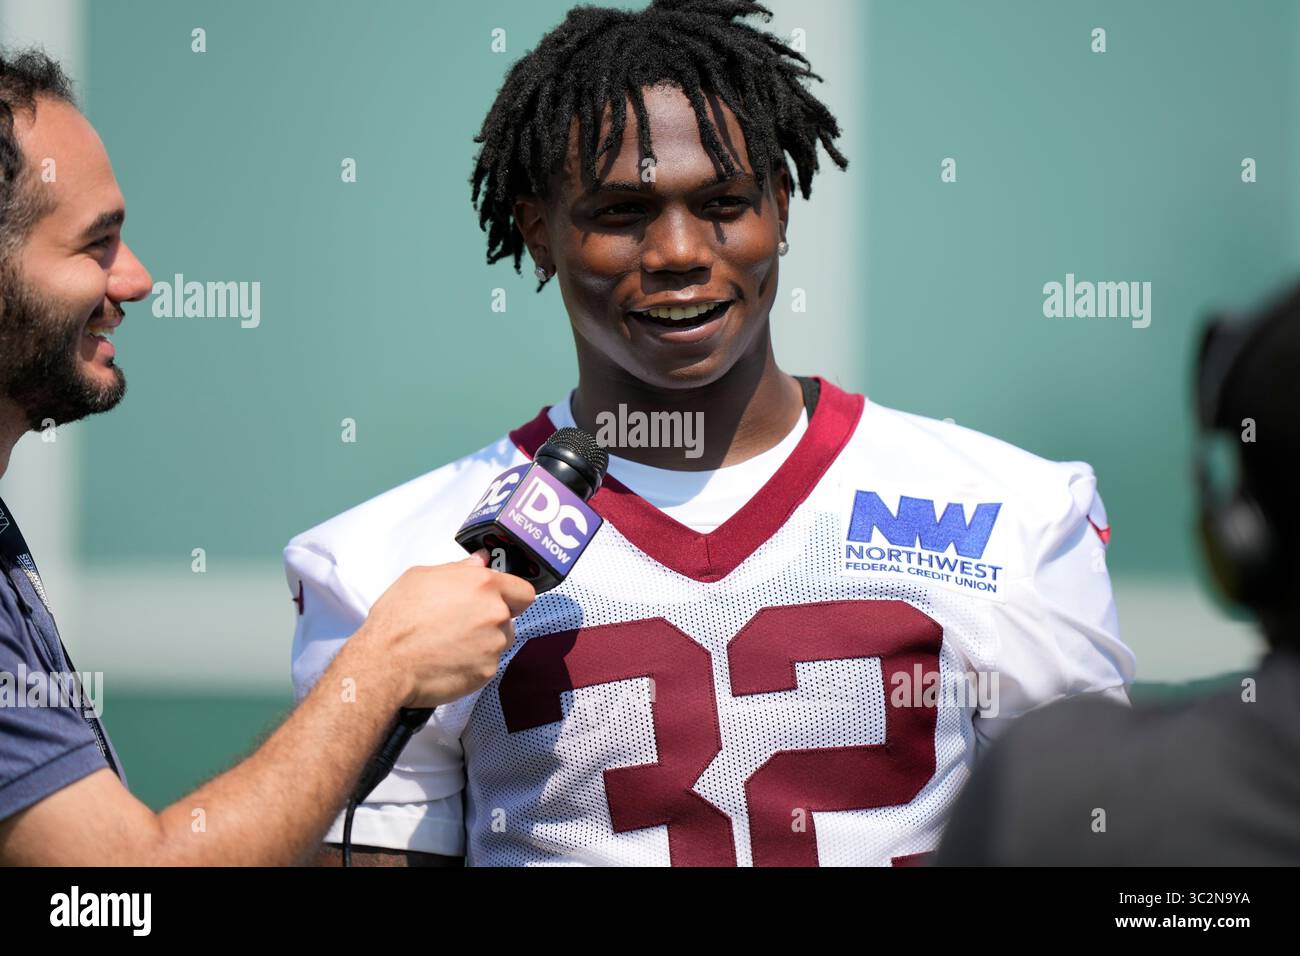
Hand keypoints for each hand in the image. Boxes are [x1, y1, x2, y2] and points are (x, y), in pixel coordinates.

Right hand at [353, 549, 535, 707]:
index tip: (498, 601)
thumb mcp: (421, 577)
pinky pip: (487, 665)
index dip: (511, 596)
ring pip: (499, 642)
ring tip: (451, 644)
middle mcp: (495, 613)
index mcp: (483, 585)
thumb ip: (459, 568)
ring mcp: (493, 645)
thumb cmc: (398, 618)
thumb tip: (479, 561)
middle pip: (510, 618)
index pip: (523, 591)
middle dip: (493, 620)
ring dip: (483, 643)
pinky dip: (472, 664)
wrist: (386, 662)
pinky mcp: (486, 672)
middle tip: (463, 624)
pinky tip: (448, 660)